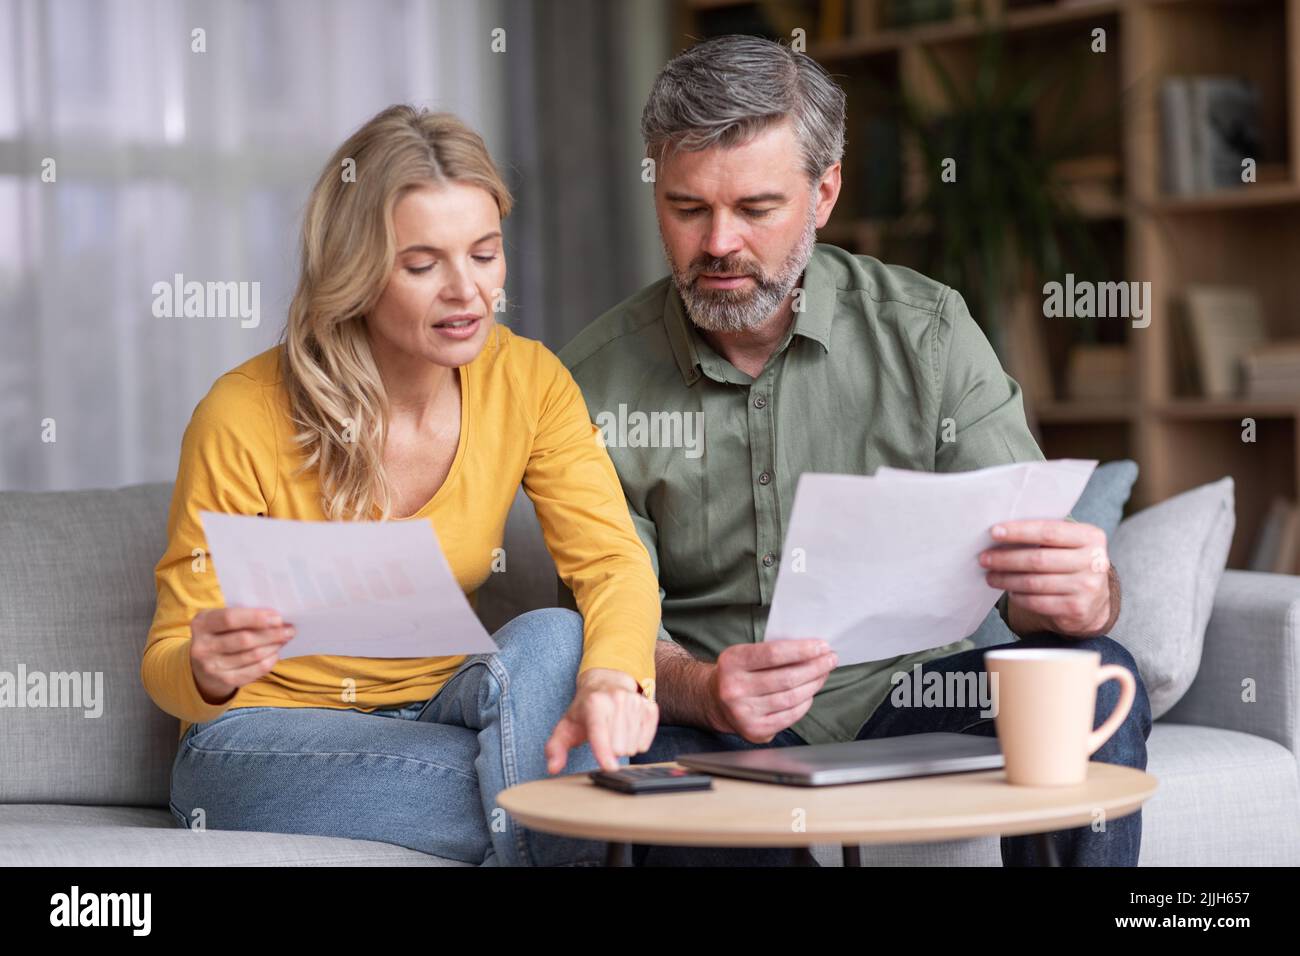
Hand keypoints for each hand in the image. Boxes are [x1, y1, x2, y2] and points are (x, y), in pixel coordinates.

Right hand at [190, 607, 295, 704]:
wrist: (202, 665)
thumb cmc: (220, 634)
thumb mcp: (221, 620)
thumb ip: (242, 616)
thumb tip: (276, 618)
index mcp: (201, 623)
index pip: (230, 619)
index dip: (255, 618)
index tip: (277, 617)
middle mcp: (202, 646)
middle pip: (244, 639)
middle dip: (271, 634)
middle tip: (289, 629)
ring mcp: (211, 666)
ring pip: (251, 656)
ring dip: (273, 646)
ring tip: (285, 639)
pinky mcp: (223, 680)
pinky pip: (253, 671)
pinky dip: (268, 661)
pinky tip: (275, 654)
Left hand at [544, 668, 658, 773]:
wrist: (606, 683)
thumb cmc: (585, 710)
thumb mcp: (565, 726)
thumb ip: (555, 748)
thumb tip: (552, 768)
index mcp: (594, 703)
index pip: (600, 733)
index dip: (604, 752)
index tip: (609, 767)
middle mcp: (617, 699)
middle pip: (619, 747)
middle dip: (610, 751)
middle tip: (604, 737)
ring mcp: (635, 702)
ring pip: (633, 746)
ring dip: (624, 747)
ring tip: (615, 733)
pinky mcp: (649, 707)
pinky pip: (646, 741)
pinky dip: (637, 743)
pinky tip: (628, 732)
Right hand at [705, 639, 837, 743]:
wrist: (715, 700)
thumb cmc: (740, 672)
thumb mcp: (746, 654)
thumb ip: (773, 651)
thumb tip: (813, 650)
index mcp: (732, 661)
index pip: (773, 653)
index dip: (802, 649)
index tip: (822, 646)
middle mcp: (734, 688)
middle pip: (787, 678)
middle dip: (815, 667)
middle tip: (830, 659)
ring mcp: (743, 712)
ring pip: (791, 698)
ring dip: (813, 684)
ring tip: (823, 674)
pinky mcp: (754, 730)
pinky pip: (789, 716)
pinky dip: (804, 703)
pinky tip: (809, 694)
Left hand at [980, 519, 1112, 637]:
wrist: (1095, 600)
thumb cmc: (1072, 562)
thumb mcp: (1069, 544)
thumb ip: (1045, 535)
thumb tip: (1001, 533)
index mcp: (1091, 537)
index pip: (1049, 531)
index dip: (1019, 532)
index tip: (994, 532)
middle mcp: (1094, 561)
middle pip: (1038, 559)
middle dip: (1006, 558)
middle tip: (984, 558)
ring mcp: (1087, 587)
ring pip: (1034, 582)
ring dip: (1007, 579)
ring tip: (991, 576)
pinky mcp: (1077, 609)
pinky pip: (1037, 602)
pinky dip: (1019, 596)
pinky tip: (1009, 591)